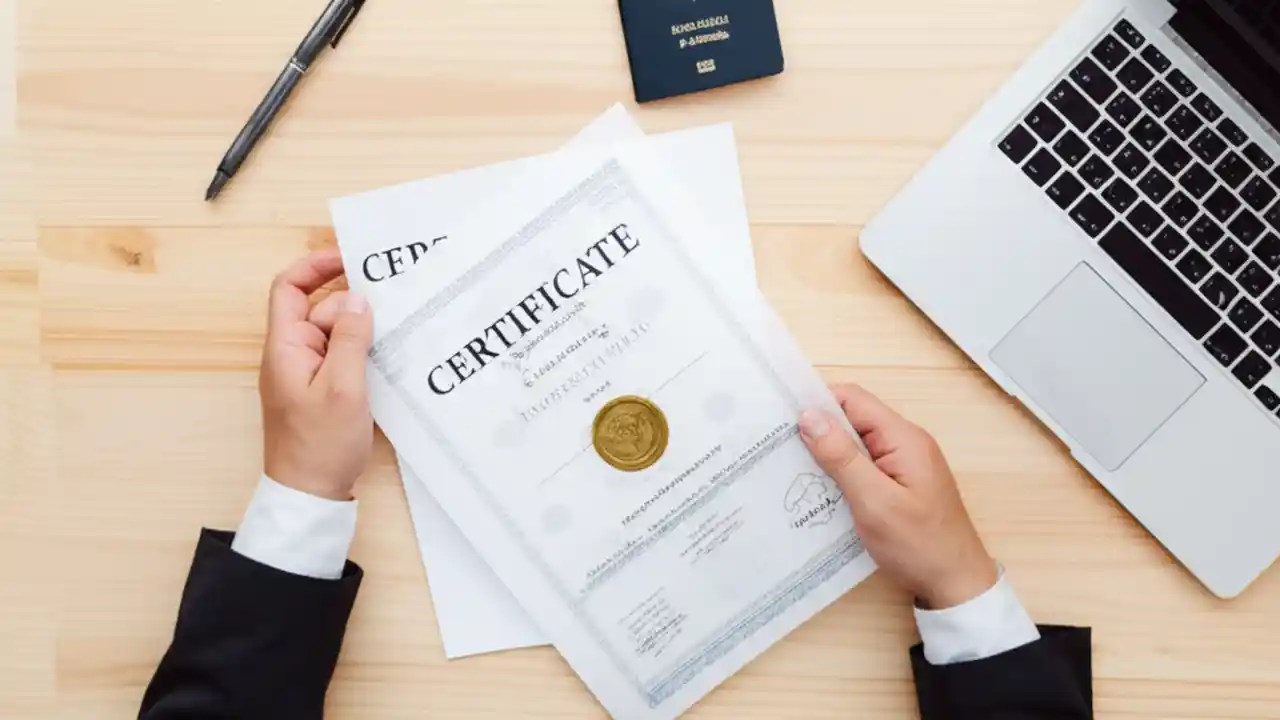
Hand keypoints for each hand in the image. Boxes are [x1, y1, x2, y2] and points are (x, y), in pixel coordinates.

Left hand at [260, 251, 373, 500]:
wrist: (310, 496)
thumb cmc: (319, 446)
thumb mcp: (342, 386)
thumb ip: (349, 337)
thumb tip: (357, 298)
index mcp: (285, 348)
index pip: (290, 289)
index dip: (315, 267)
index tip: (350, 258)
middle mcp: (292, 357)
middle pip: (321, 311)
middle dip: (353, 306)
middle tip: (391, 304)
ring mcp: (308, 376)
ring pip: (337, 336)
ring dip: (363, 332)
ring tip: (396, 334)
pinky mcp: (324, 393)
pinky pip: (344, 360)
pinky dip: (364, 355)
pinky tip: (388, 361)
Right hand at [798, 384, 996, 608]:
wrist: (957, 584)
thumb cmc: (919, 545)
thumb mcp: (874, 502)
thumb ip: (842, 457)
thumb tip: (809, 416)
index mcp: (903, 438)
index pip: (853, 399)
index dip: (818, 403)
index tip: (782, 420)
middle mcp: (906, 443)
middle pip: (853, 419)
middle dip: (818, 430)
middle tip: (780, 448)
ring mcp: (904, 464)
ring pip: (856, 444)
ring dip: (828, 455)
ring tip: (794, 470)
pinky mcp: (900, 483)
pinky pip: (864, 466)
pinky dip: (841, 473)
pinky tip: (821, 490)